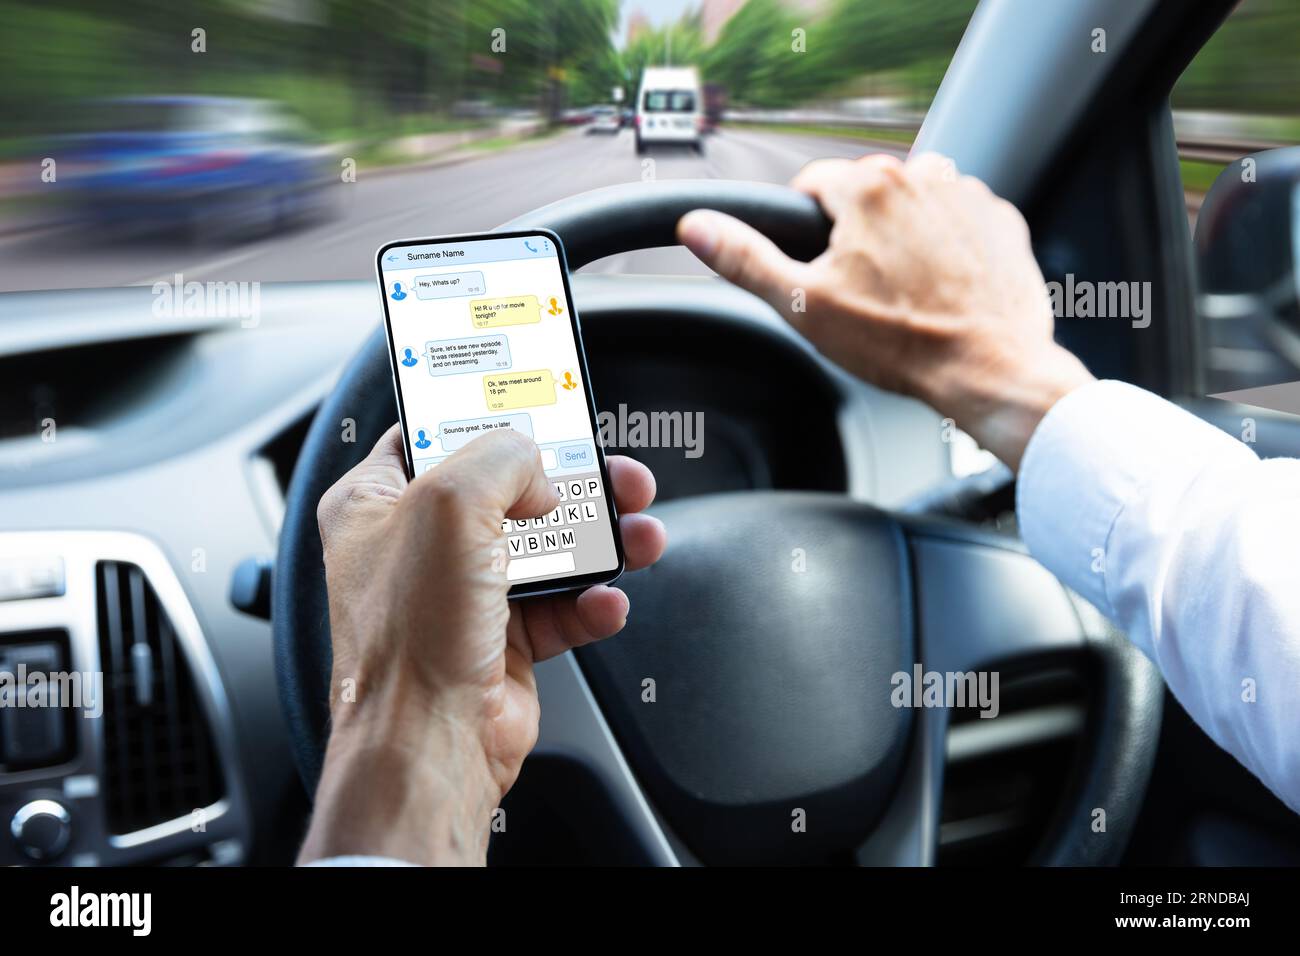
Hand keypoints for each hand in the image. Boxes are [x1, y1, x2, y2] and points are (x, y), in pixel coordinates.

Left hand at [297, 426, 665, 864]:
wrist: (432, 744)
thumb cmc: (410, 638)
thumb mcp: (452, 505)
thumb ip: (503, 458)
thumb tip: (540, 471)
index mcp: (377, 502)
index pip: (433, 433)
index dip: (486, 414)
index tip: (535, 403)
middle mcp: (419, 545)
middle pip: (510, 487)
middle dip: (572, 480)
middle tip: (614, 472)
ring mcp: (463, 593)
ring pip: (549, 545)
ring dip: (602, 538)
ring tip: (639, 530)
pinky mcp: (504, 639)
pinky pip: (564, 606)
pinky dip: (594, 602)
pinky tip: (607, 600)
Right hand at [677, 152, 1094, 468]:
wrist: (990, 369)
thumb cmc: (902, 342)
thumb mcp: (805, 305)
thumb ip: (746, 259)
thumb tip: (697, 228)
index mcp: (867, 187)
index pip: (812, 185)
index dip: (804, 230)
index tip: (817, 267)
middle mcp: (921, 175)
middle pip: (863, 194)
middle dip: (855, 234)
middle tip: (861, 291)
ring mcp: (967, 194)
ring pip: (911, 204)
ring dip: (902, 235)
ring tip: (904, 291)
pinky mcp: (1000, 219)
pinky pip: (956, 220)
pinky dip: (946, 245)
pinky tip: (941, 287)